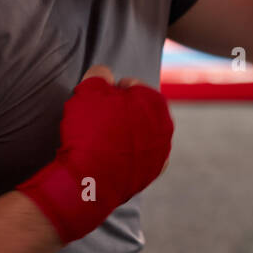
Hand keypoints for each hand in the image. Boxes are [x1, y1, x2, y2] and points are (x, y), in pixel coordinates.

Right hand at [16, 65, 173, 243]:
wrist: (89, 180)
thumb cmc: (89, 131)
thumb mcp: (88, 90)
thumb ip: (99, 74)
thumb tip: (104, 73)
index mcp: (155, 101)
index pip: (132, 85)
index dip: (111, 90)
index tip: (97, 99)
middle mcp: (165, 125)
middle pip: (139, 110)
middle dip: (120, 111)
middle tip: (97, 119)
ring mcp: (161, 151)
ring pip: (141, 134)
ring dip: (125, 133)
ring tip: (101, 139)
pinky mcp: (152, 173)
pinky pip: (140, 157)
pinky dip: (129, 155)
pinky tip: (112, 155)